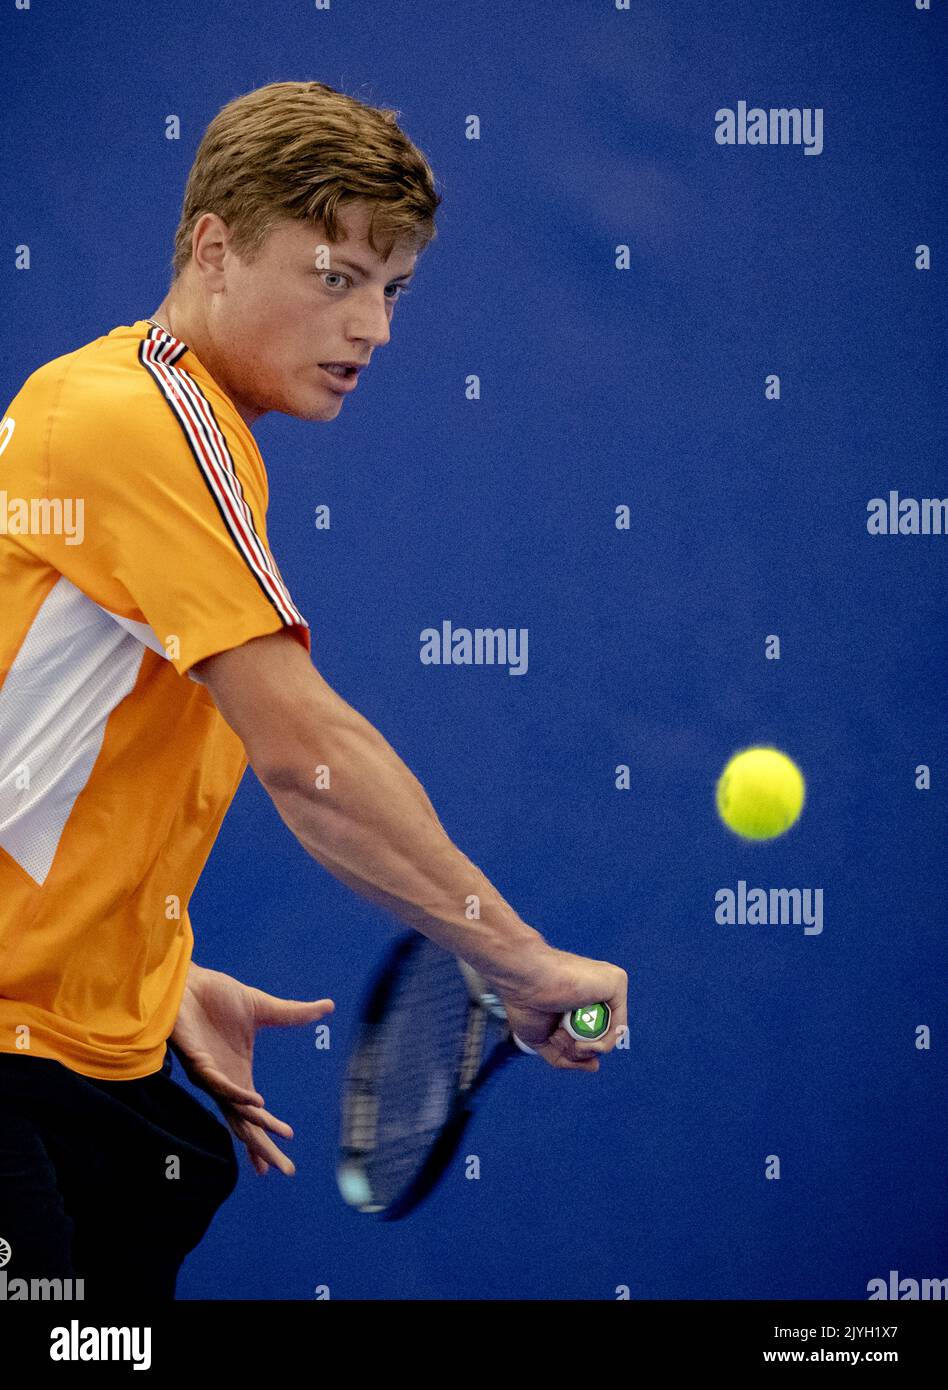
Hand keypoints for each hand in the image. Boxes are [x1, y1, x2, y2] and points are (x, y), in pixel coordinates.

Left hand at [169, 962, 333, 1175]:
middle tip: (286, 1170)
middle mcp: (223, 1082)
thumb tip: (328, 1006)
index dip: (267, 1135)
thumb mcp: (262, 1007)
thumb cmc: (216, 996)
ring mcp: (210, 1075)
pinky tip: (258, 1103)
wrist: (186, 982)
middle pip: (245, 1126)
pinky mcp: (198, 1062)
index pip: (253, 1116)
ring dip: (257, 1126)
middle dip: (264, 1149)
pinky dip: (239, 1096)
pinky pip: (220, 1085)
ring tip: (280, 1137)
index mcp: (237, 1075)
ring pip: (235, 1110)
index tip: (280, 1158)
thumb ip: (293, 1014)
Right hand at [484, 942, 627, 1071]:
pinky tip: (583, 1041)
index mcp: (580, 998)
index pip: (589, 1034)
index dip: (573, 1048)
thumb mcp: (542, 1040)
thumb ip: (567, 1057)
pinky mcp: (616, 982)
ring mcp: (608, 985)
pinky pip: (619, 1027)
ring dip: (585, 1048)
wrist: (523, 979)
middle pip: (600, 1036)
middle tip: (556, 1035)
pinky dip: (602, 1043)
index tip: (554, 1041)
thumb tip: (596, 1066)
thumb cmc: (526, 1003)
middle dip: (577, 1048)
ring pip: (609, 1034)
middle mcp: (598, 990)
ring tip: (563, 1033)